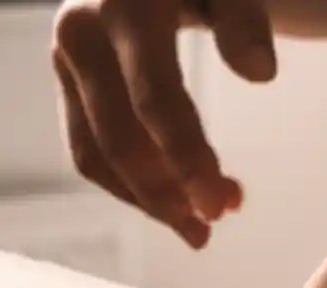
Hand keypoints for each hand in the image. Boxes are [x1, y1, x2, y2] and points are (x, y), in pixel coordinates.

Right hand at [53, 0, 276, 247]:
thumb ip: (245, 17)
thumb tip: (261, 73)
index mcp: (123, 5)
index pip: (155, 100)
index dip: (188, 159)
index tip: (222, 205)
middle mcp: (81, 33)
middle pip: (118, 139)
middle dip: (166, 194)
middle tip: (211, 226)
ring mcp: (66, 60)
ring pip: (95, 154)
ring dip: (146, 200)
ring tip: (196, 225)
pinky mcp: (67, 81)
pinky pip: (88, 148)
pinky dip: (128, 183)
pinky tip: (171, 200)